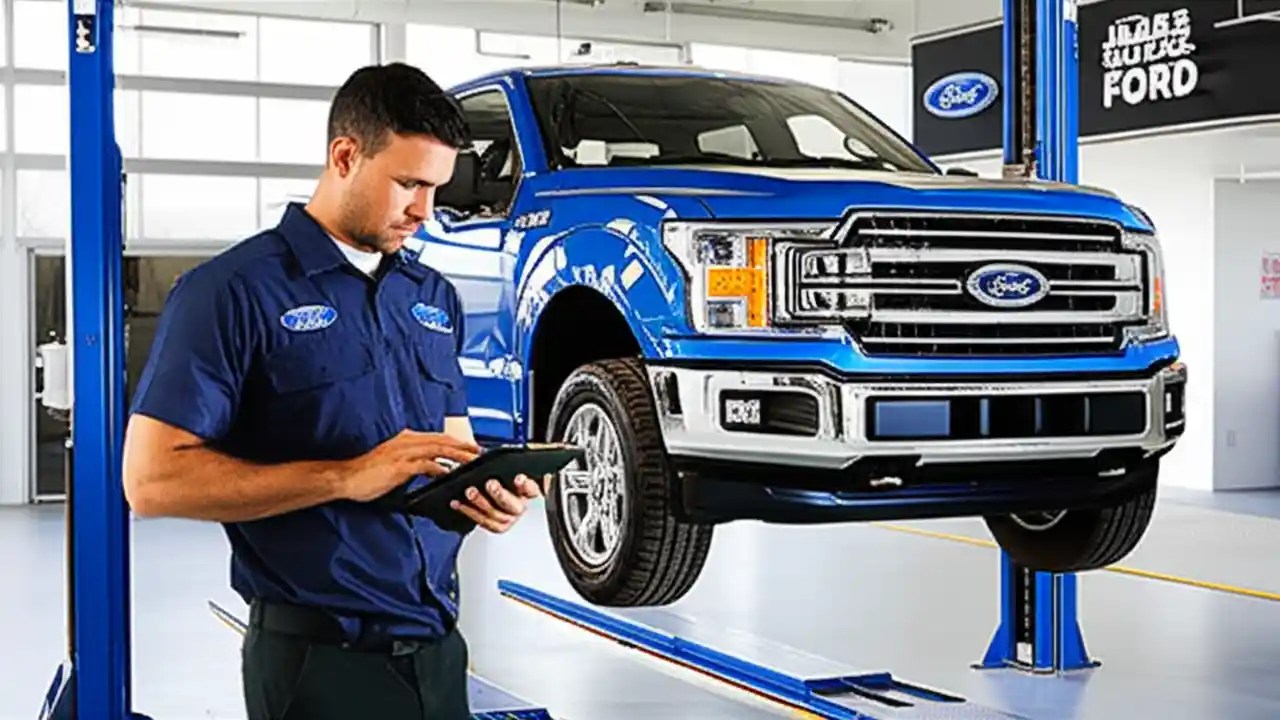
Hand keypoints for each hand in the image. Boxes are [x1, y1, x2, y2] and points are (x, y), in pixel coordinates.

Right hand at [339, 430, 480, 502]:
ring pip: (438, 449)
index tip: (471, 449)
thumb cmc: (367, 474)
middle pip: (442, 441)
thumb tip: (435, 469)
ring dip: (458, 455)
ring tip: (472, 460)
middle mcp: (406, 441)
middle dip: (463, 446)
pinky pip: (424, 465)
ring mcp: (402, 453)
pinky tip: (450, 473)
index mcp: (405, 439)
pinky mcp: (399, 466)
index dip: (457, 442)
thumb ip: (415, 463)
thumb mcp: (395, 464)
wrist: (346, 478)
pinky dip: (439, 468)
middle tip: (480, 452)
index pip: (437, 438)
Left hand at [450, 474, 546, 532]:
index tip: (519, 479)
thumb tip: (501, 456)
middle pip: (513, 506)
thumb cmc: (508, 483)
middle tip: (490, 484)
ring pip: (495, 515)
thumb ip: (509, 467)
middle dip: (500, 494)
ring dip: (481, 502)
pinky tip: (458, 503)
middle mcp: (520, 507)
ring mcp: (509, 519)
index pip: (532, 489)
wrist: (501, 498)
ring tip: (470, 492)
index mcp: (529, 492)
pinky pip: (483, 522)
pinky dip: (469, 511)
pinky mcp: (497, 526)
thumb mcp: (511, 472)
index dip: (526, 485)